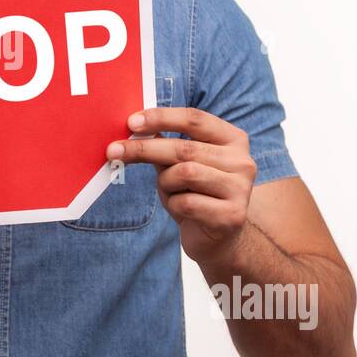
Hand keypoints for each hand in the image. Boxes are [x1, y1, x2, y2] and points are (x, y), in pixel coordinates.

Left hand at [106, 107, 257, 262]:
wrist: (218, 238)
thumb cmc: (195, 194)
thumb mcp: (179, 165)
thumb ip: (164, 144)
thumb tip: (134, 126)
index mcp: (232, 139)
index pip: (195, 119)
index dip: (161, 117)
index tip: (132, 122)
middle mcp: (242, 161)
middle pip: (185, 148)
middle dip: (144, 149)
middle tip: (114, 150)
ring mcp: (240, 189)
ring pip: (185, 173)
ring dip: (165, 183)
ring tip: (170, 190)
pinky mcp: (232, 215)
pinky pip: (187, 202)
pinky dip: (173, 204)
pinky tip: (182, 210)